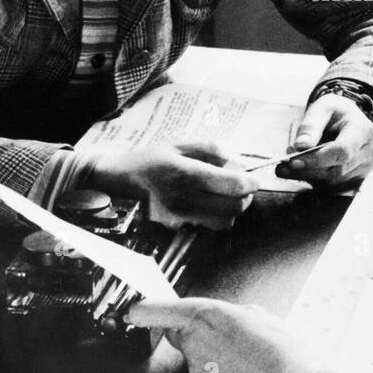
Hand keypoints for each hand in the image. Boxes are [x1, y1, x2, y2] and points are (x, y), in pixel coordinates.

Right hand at [87, 141, 258, 229]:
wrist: (118, 183)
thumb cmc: (149, 160)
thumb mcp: (178, 145)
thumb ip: (211, 150)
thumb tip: (238, 162)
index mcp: (185, 172)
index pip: (232, 184)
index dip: (251, 182)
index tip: (255, 178)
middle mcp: (184, 198)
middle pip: (234, 206)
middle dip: (246, 196)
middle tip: (244, 185)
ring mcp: (180, 216)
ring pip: (225, 220)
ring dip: (234, 208)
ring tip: (227, 193)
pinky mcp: (178, 227)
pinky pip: (211, 225)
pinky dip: (220, 216)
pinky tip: (211, 203)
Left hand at [125, 297, 318, 372]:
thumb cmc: (281, 354)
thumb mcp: (263, 318)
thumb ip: (240, 314)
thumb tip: (237, 318)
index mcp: (206, 317)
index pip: (158, 310)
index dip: (146, 308)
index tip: (137, 308)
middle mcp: (196, 344)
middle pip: (176, 330)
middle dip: (189, 326)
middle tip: (216, 323)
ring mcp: (199, 369)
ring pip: (193, 350)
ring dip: (209, 346)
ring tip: (242, 347)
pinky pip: (206, 368)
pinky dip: (218, 364)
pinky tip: (244, 364)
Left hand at [276, 93, 372, 187]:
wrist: (348, 119)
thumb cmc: (335, 112)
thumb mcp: (321, 108)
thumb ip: (310, 126)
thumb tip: (300, 146)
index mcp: (363, 129)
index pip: (342, 151)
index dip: (317, 159)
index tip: (293, 160)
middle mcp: (369, 150)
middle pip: (337, 170)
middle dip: (307, 169)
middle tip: (283, 165)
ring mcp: (366, 167)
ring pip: (333, 181)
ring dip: (308, 176)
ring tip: (288, 166)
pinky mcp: (359, 178)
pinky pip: (334, 186)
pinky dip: (315, 181)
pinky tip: (302, 171)